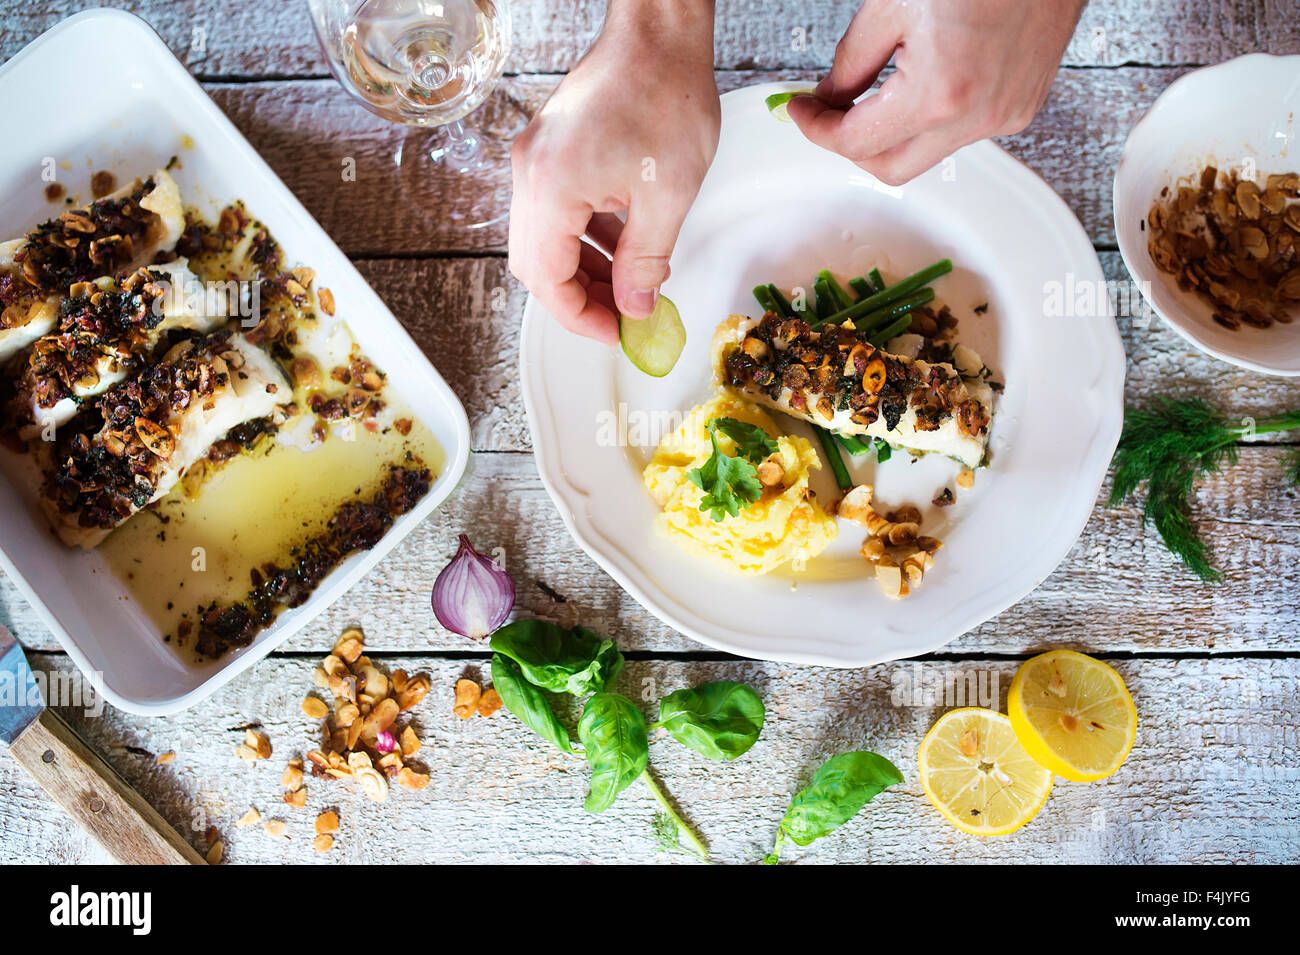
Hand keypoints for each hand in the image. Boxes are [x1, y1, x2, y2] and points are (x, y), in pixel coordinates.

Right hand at [508, 0, 719, 343]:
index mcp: (551, 188)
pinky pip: (554, 208)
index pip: (545, 279)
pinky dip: (583, 235)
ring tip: (628, 285)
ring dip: (581, 268)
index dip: (579, 315)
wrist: (657, 33)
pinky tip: (622, 242)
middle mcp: (530, 174)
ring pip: (543, 238)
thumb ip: (645, 261)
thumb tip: (636, 307)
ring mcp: (535, 158)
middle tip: (622, 316)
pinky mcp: (549, 148)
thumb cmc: (665, 96)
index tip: (616, 331)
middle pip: (535, 264)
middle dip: (577, 297)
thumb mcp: (667, 195)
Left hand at [788, 0, 1085, 185]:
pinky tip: (920, 85)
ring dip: (893, 132)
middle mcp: (977, 116)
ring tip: (873, 93)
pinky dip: (930, 119)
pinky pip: (960, 133)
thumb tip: (829, 98)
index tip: (802, 112)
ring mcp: (1003, 116)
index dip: (817, 129)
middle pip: (890, 168)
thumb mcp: (893, 4)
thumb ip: (851, 63)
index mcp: (940, 93)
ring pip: (927, 152)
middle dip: (851, 146)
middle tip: (827, 113)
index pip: (856, 143)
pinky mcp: (1020, 108)